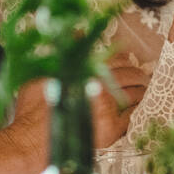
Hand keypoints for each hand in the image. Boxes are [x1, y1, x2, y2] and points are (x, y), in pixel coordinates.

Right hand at [2, 65, 148, 165]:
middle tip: (140, 75)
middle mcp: (101, 88)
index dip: (123, 59)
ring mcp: (109, 110)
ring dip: (140, 90)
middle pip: (130, 75)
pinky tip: (134, 107)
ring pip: (135, 94)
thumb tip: (78, 32)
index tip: (125, 61)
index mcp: (87, 71)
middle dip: (136, 74)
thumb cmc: (34, 109)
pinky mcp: (112, 130)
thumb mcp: (45, 73)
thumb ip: (66, 52)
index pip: (116, 59)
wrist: (31, 142)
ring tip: (141, 89)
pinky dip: (135, 109)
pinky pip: (132, 115)